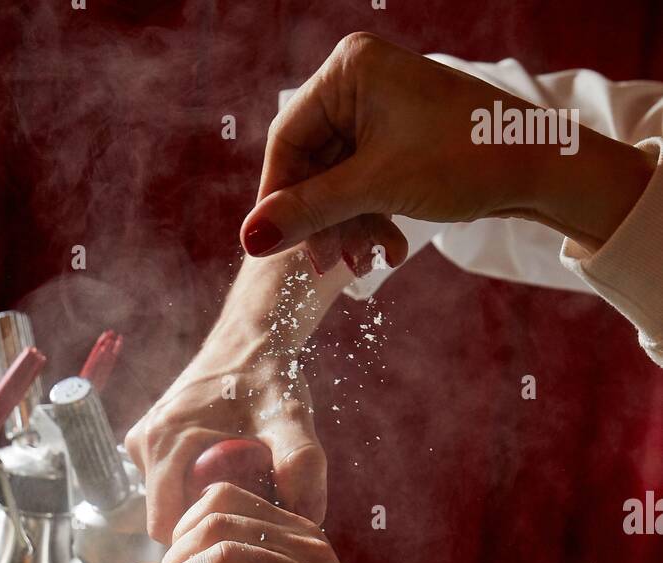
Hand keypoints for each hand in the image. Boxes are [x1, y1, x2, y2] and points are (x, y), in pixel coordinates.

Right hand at [125, 341, 325, 543]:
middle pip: (166, 516)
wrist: (251, 336)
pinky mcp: (148, 438)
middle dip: (203, 524)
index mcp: (164, 441)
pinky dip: (194, 486)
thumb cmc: (268, 376)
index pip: (166, 525)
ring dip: (199, 504)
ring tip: (244, 489)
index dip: (200, 540)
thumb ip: (302, 464)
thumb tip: (307, 519)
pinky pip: (167, 481)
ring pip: (167, 500)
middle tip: (251, 511)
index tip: (239, 533)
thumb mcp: (290, 418)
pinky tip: (228, 475)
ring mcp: (142, 440)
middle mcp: (143, 442)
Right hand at [240, 32, 656, 270]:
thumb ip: (309, 212)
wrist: (539, 165)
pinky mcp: (399, 140)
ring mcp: (381, 111)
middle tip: (328, 267)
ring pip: (338, 183)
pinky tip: (387, 251)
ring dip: (348, 229)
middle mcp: (360, 82)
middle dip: (323, 221)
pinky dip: (370, 220)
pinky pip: (364, 185)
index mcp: (349, 70)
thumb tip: (249, 240)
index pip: (288, 139)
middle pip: (313, 165)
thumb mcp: (375, 188)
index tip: (274, 245)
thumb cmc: (462, 158)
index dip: (279, 198)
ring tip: (365, 265)